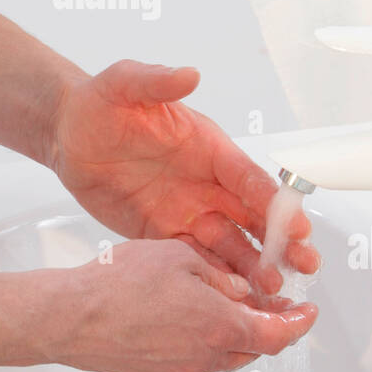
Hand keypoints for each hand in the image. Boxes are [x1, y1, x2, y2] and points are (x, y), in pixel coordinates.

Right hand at [48, 239, 317, 371]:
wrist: (74, 318)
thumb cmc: (120, 284)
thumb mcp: (181, 257)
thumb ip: (218, 275)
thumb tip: (237, 287)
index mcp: (222, 325)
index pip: (279, 334)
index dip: (299, 324)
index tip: (307, 313)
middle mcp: (207, 355)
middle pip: (255, 348)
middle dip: (270, 327)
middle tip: (274, 306)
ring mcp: (182, 369)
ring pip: (225, 354)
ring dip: (236, 334)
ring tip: (229, 306)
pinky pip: (195, 359)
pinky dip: (205, 340)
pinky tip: (189, 316)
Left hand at [52, 60, 319, 295]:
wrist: (67, 135)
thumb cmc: (99, 104)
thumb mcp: (125, 85)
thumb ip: (156, 81)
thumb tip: (188, 74)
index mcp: (207, 147)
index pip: (249, 177)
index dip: (274, 202)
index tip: (298, 223)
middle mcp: (205, 182)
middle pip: (251, 215)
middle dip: (280, 240)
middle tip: (305, 264)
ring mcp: (186, 210)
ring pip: (230, 243)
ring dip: (253, 264)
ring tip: (272, 290)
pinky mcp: (161, 232)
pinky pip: (194, 258)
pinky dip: (215, 276)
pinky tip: (232, 297)